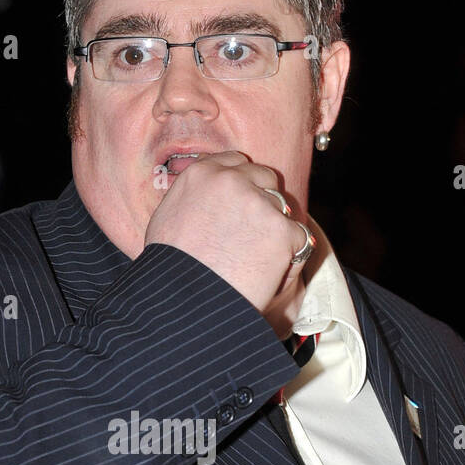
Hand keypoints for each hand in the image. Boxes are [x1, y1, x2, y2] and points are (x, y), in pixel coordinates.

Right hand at [144, 151, 308, 331]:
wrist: (186, 302)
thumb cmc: (169, 270)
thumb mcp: (166, 219)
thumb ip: (190, 197)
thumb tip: (204, 194)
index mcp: (201, 174)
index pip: (235, 162)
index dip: (242, 182)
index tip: (242, 202)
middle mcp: (231, 181)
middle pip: (264, 177)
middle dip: (262, 200)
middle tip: (253, 233)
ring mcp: (258, 203)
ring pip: (282, 207)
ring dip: (275, 228)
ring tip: (256, 258)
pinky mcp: (281, 230)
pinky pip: (299, 237)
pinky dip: (290, 255)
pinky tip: (268, 271)